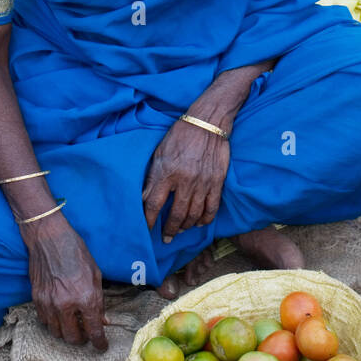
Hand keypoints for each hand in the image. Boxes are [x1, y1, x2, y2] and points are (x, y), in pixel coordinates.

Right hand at [24, 214, 106, 349]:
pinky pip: (45, 321)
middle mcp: (66, 304)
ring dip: (66, 333)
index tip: (101, 346)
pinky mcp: (37, 299)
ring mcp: (49, 303)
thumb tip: (102, 320)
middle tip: (87, 334)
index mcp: (85, 296)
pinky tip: (59, 314)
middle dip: (82, 340)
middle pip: (73, 338)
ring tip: (72, 324)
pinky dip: (53, 323)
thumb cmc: (76, 250)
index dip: (99, 343)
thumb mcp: (95, 273)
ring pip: (57, 333)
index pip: (94, 330)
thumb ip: (99, 300)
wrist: (48, 236)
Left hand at [143, 120, 229, 241]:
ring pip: (194, 215)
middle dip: (169, 230)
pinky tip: (199, 223)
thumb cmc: (180, 135)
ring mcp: (203, 183)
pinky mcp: (217, 182)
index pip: (154, 204)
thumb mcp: (160, 153)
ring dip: (186, 226)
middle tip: (166, 237)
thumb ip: (152, 177)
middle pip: (176, 215)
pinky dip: (205, 219)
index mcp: (167, 172)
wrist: (207, 122)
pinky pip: (212, 208)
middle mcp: (185, 181)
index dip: (149, 220)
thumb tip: (144, 198)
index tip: (147, 229)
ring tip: (180, 229)